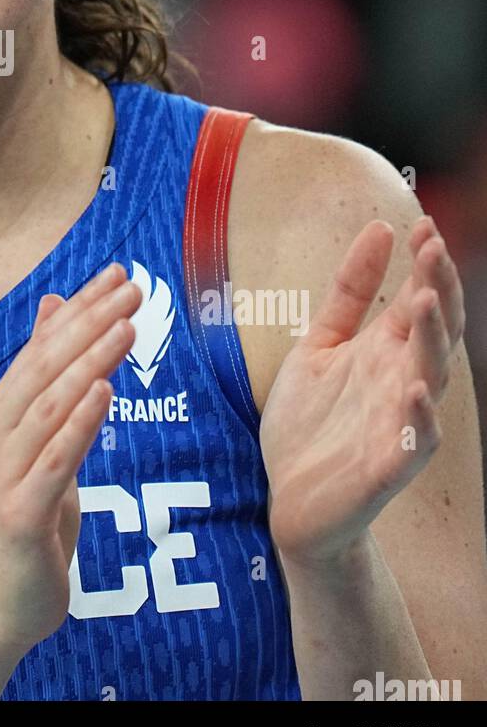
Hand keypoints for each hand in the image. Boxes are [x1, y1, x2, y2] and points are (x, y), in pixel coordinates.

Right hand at [0, 262, 139, 657]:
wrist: (3, 600)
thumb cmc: (29, 513)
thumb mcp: (42, 439)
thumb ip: (46, 377)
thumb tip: (55, 304)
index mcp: (1, 412)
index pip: (43, 346)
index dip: (81, 307)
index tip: (118, 273)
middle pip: (45, 367)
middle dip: (90, 323)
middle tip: (132, 288)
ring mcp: (4, 472)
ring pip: (49, 405)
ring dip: (90, 363)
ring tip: (127, 327)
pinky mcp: (22, 512)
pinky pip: (54, 460)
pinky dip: (79, 423)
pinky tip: (106, 392)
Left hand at [260, 215, 464, 565]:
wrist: (290, 501)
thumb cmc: (311, 423)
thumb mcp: (320, 343)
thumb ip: (350, 291)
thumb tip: (380, 228)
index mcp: (388, 351)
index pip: (421, 299)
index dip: (426, 265)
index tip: (423, 225)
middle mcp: (402, 382)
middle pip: (433, 331)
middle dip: (437, 290)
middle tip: (433, 249)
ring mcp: (398, 424)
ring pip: (430, 378)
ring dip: (430, 340)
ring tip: (424, 302)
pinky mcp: (386, 467)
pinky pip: (412, 442)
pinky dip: (418, 418)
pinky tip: (416, 390)